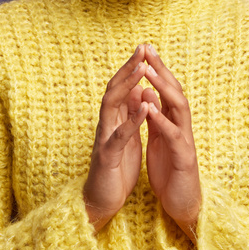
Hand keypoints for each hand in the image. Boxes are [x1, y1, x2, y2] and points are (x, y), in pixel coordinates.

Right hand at [83, 45, 150, 232]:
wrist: (102, 201)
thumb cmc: (116, 168)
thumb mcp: (125, 136)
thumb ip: (128, 114)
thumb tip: (134, 90)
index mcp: (114, 120)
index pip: (121, 87)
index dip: (132, 68)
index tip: (146, 49)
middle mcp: (106, 124)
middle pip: (114, 89)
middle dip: (129, 68)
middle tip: (142, 48)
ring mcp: (104, 139)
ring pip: (112, 106)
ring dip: (127, 86)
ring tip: (142, 69)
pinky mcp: (108, 157)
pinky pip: (119, 136)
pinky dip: (132, 120)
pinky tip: (145, 107)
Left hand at [140, 44, 201, 242]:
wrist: (183, 204)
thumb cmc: (171, 173)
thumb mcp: (160, 141)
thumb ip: (155, 118)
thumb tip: (147, 93)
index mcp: (173, 123)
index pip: (166, 90)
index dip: (156, 69)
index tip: (143, 50)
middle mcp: (182, 127)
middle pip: (174, 91)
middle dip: (161, 69)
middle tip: (147, 49)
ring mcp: (184, 141)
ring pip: (178, 108)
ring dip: (163, 89)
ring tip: (149, 71)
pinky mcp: (183, 158)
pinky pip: (173, 135)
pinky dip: (162, 120)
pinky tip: (151, 108)